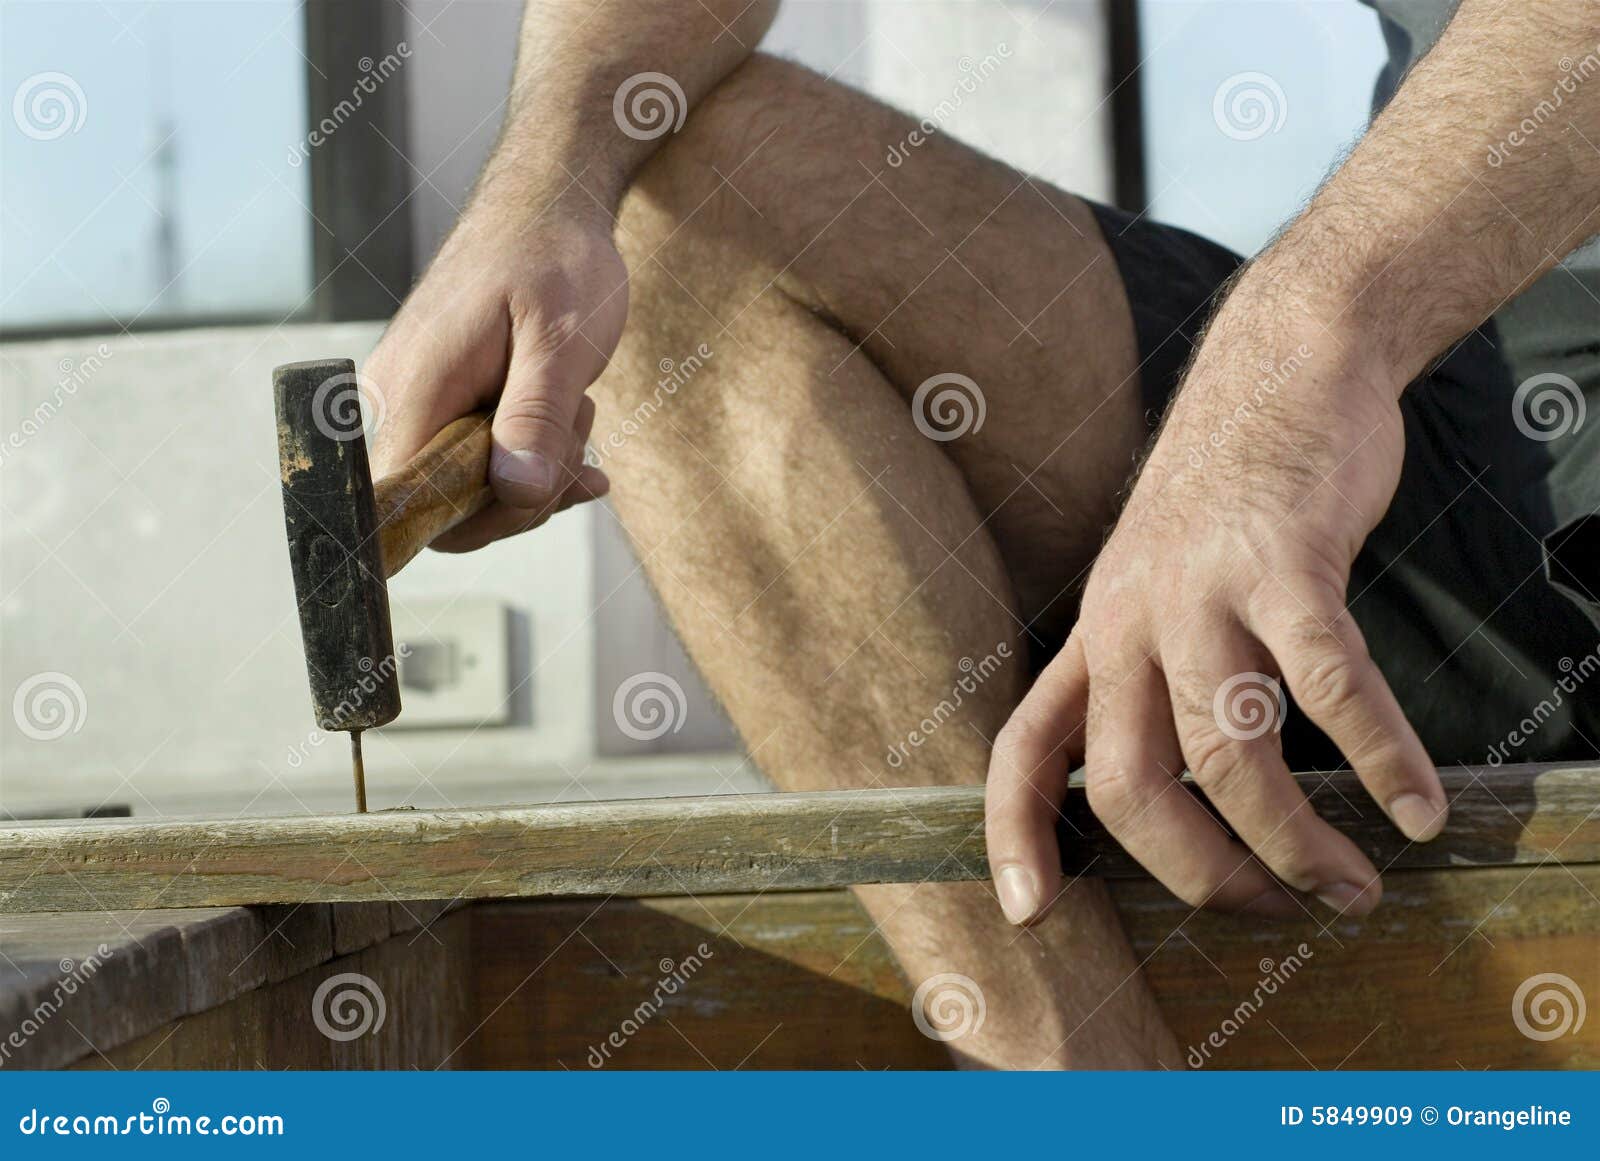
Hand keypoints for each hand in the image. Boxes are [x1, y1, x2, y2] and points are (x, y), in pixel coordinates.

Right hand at [365, 198, 626, 550]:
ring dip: (537, 467)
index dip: (479, 519)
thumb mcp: (562, 343)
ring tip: (576, 407)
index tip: (540, 490)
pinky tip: (578, 443)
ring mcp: (417, 399)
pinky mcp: (441, 398)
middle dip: (524, 492)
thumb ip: (537, 420)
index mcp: (415, 389)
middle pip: (445, 503)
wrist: (547, 203)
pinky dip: (533, 458)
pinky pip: (478, 457)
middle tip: (575, 435)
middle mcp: (398, 399)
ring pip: (469, 483)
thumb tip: (517, 495)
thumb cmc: (555, 259)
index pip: (412, 503)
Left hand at [985, 314, 1448, 922]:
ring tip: (1354, 884)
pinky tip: (1418, 807)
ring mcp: (1201, 589)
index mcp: (1097, 632)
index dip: (1014, 835)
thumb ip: (1159, 665)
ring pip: (1229, 756)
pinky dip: (1381, 757)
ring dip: (1294, 842)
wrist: (1286, 361)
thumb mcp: (1161, 576)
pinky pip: (1330, 686)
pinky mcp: (1285, 561)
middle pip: (1130, 786)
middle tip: (1273, 910)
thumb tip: (1197, 784)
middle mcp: (1129, 618)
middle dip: (1200, 874)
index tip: (1031, 913)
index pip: (1025, 748)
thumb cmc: (1234, 492)